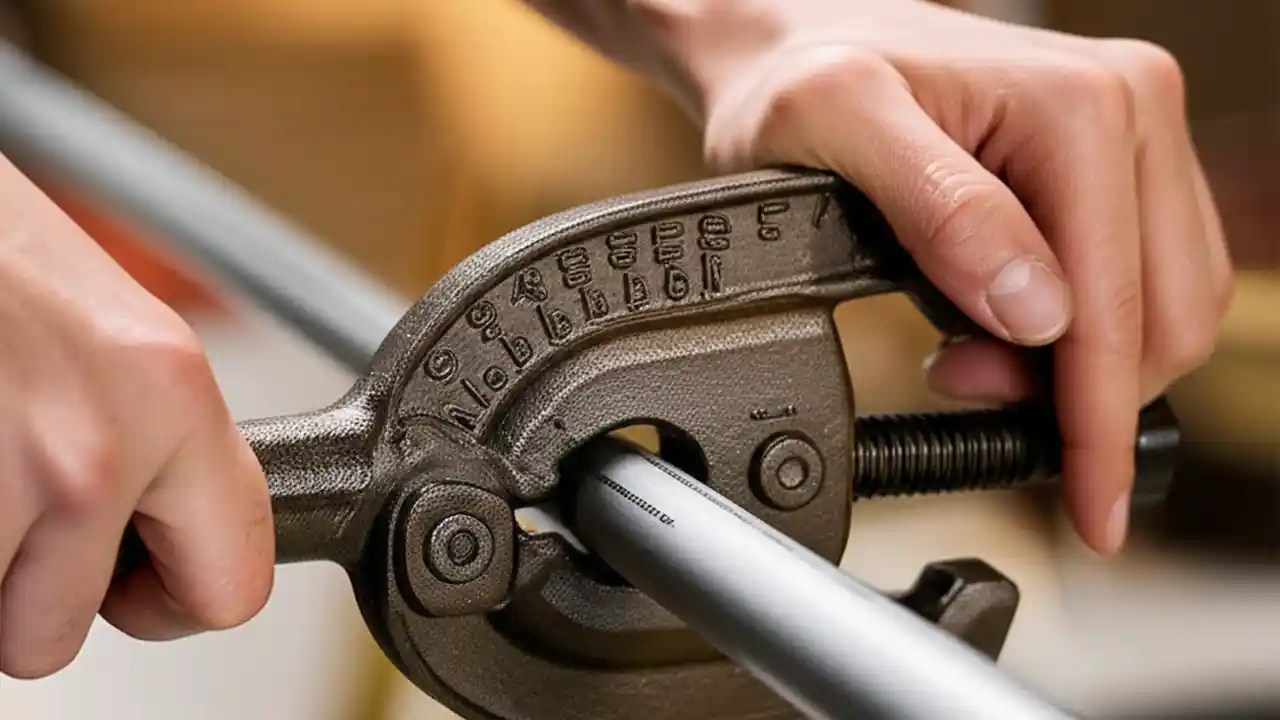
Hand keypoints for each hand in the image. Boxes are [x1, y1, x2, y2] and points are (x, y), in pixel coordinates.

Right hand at [0, 156, 272, 677]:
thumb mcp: (107, 326)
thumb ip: (145, 427)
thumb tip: (153, 517)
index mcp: (170, 391)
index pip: (234, 583)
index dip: (172, 603)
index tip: (139, 584)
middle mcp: (99, 444)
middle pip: (63, 632)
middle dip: (26, 594)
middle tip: (12, 517)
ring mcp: (10, 472)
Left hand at [618, 0, 1231, 552]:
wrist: (794, 41)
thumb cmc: (800, 77)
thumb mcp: (836, 129)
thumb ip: (939, 211)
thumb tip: (1035, 310)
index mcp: (1079, 107)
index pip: (1117, 305)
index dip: (1097, 423)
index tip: (1093, 509)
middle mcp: (1129, 109)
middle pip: (1164, 315)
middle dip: (1080, 393)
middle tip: (965, 389)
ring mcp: (1131, 134)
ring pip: (1163, 304)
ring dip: (1081, 367)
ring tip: (967, 359)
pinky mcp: (1112, 161)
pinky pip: (1138, 275)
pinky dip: (1082, 332)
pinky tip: (1001, 331)